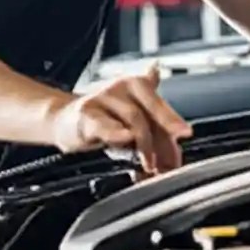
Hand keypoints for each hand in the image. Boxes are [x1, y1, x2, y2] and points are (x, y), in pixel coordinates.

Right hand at [48, 64, 192, 173]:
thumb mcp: (133, 118)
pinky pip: (103, 124)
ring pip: (132, 118)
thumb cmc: (103, 120)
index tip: (185, 134)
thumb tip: (180, 140)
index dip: (173, 121)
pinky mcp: (84, 115)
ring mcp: (102, 99)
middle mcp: (121, 88)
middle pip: (149, 109)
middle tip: (171, 158)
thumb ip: (158, 126)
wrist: (64, 120)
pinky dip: (116, 132)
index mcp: (136, 86)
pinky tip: (126, 138)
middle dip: (164, 136)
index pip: (160, 104)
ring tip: (149, 164)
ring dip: (145, 144)